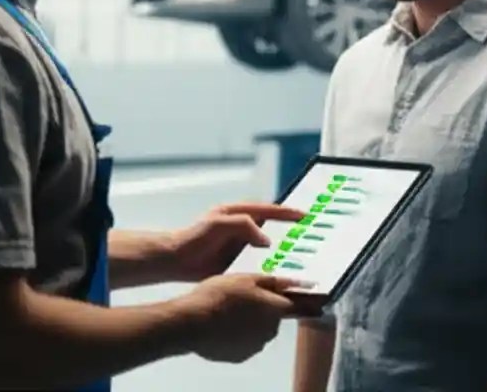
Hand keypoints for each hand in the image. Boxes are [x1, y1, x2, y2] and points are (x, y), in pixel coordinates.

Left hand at [166, 202, 305, 281]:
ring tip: (303, 259)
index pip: (268, 210)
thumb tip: (266, 240)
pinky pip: (258, 262)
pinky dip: (269, 267)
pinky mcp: (237, 262)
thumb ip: (242, 225)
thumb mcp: (217, 224)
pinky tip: (281, 277)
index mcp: (237, 213)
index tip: (305, 216)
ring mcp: (240, 245)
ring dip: (282, 253)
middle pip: (271, 228)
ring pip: (267, 247)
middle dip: (290, 232)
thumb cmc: (194, 238)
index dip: (287, 212)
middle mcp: (241, 227)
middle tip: (311, 237)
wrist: (175, 261)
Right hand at [182, 274, 301, 362]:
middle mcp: (269, 330)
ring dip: (250, 321)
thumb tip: (297, 282)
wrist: (191, 323)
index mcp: (274, 309)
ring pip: (258, 329)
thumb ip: (273, 282)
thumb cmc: (220, 295)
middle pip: (274, 316)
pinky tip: (222, 324)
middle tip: (244, 297)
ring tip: (228, 310)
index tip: (322, 304)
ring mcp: (254, 346)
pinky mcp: (239, 355)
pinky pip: (244, 341)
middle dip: (265, 308)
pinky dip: (237, 334)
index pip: (300, 307)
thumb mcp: (246, 279)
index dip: (311, 304)